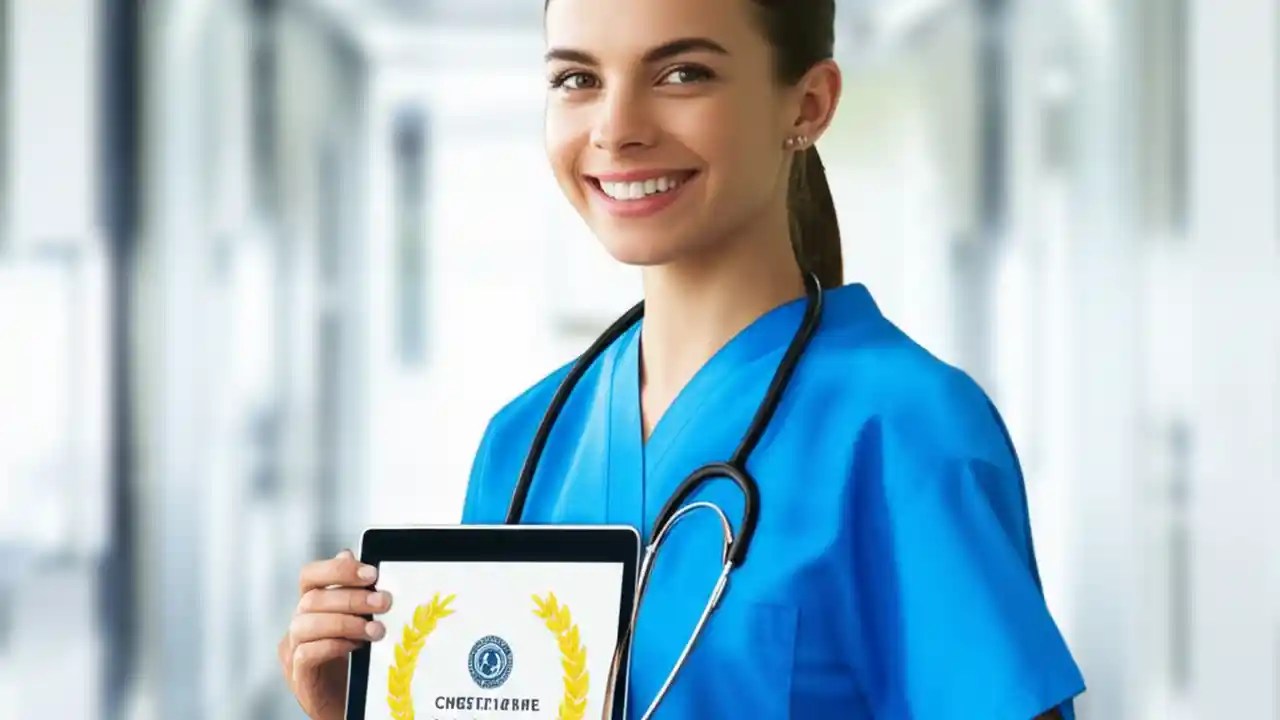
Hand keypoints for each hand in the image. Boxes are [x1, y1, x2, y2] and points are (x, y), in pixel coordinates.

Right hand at [279, 549, 392, 719]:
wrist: (345, 704)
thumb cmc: (352, 662)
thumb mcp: (358, 624)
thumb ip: (354, 594)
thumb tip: (351, 556)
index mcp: (311, 608)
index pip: (310, 575)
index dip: (337, 569)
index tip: (371, 573)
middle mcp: (297, 626)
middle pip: (312, 599)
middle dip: (352, 598)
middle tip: (385, 602)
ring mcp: (292, 651)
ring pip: (305, 624)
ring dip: (346, 622)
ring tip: (376, 629)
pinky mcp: (298, 675)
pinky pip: (306, 653)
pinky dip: (333, 645)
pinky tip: (356, 646)